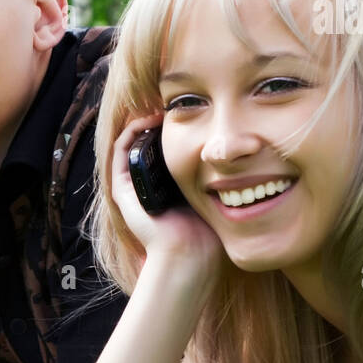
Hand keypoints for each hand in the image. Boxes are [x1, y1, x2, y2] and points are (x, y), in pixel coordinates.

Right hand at [111, 114, 228, 280]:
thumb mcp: (213, 196)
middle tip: (171, 108)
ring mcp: (131, 188)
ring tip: (159, 110)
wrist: (187, 253)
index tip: (187, 115)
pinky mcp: (122, 189)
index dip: (170, 132)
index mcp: (163, 189)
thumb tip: (241, 155)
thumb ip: (218, 179)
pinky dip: (131, 132)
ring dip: (141, 124)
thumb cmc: (206, 232)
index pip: (162, 153)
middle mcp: (145, 187)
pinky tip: (147, 120)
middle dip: (156, 125)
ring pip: (130, 145)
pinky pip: (121, 152)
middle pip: (145, 147)